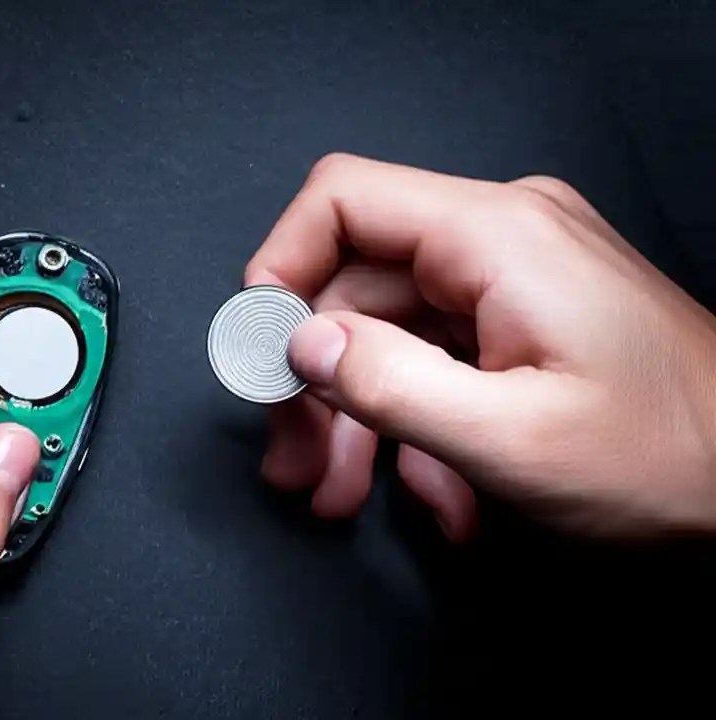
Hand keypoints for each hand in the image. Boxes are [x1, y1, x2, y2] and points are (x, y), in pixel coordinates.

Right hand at [246, 154, 715, 539]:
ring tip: (343, 495)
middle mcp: (502, 239)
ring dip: (359, 418)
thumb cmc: (676, 460)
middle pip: (354, 283)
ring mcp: (515, 279)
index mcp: (498, 237)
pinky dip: (417, 424)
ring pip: (387, 330)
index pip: (342, 200)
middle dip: (315, 381)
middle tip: (296, 463)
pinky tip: (436, 497)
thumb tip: (299, 344)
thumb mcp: (511, 439)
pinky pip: (436, 357)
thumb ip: (388, 385)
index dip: (280, 270)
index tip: (258, 354)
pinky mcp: (525, 319)